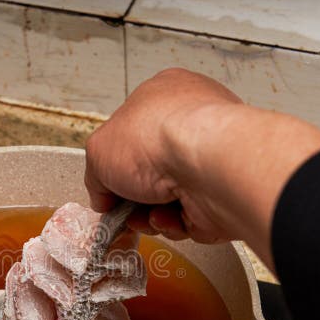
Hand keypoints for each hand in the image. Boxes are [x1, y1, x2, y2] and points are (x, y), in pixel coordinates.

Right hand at [85, 68, 242, 242]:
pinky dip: (176, 223)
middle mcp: (192, 124)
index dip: (114, 163)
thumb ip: (95, 175)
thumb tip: (102, 195)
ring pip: (169, 200)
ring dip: (151, 214)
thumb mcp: (98, 150)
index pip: (132, 133)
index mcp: (163, 96)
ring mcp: (210, 159)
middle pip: (150, 172)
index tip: (106, 185)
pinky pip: (190, 217)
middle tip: (125, 206)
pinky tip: (172, 217)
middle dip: (134, 197)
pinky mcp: (224, 192)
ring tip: (150, 213)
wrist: (208, 165)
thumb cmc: (161, 137)